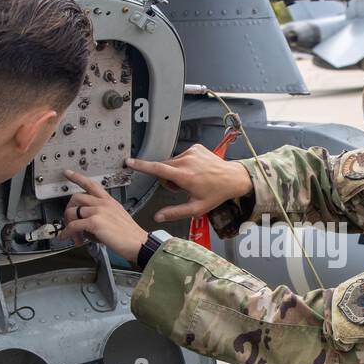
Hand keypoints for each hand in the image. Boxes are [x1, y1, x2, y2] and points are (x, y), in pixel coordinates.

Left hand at [59, 169, 149, 260]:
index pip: (91, 185)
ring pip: (72, 212)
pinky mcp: (94, 222)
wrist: (139, 243)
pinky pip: (73, 226)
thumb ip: (103, 215)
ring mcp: (98, 211)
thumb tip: (87, 222)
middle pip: (76, 197)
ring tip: (73, 235)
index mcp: (109, 201)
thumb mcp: (118, 217)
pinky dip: (67, 232)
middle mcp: (103, 203)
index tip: (68, 173)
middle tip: (69, 220)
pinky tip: (66, 237)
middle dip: (69, 209)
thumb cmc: (130, 235)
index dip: (77, 177)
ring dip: (68, 224)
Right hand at [126, 144, 251, 222]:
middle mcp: (186, 161)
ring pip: (172, 162)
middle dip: (168, 178)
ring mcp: (191, 152)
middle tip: (182, 187)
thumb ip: (175, 212)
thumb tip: (158, 217)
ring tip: (191, 179)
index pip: (157, 169)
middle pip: (164, 168)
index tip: (129, 161)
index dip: (141, 166)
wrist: (233, 178)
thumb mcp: (196, 208)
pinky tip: (197, 170)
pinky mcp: (195, 147)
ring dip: (176, 171)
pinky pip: (182, 156)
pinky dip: (185, 163)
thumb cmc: (216, 193)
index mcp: (184, 176)